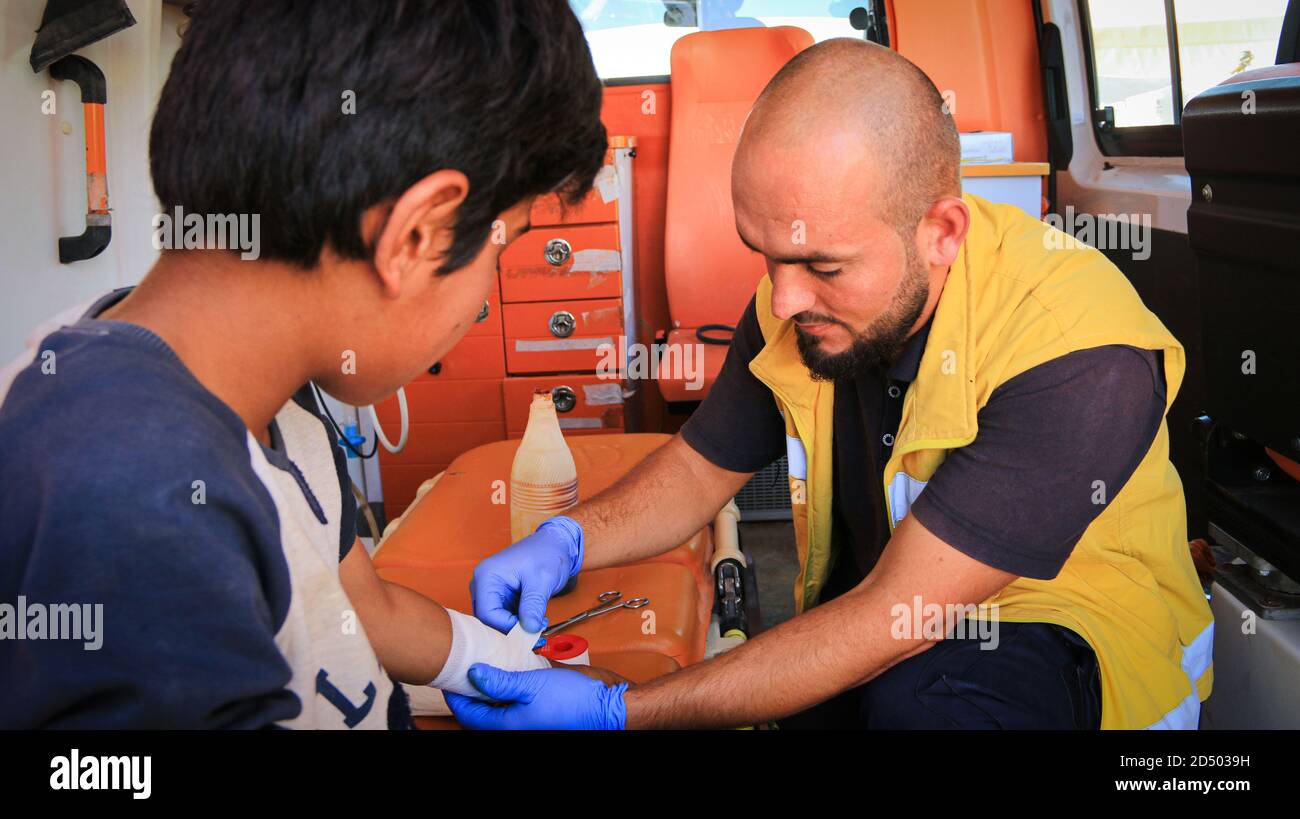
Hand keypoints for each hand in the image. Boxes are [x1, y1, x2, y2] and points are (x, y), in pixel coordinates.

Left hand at [445, 664, 626, 729]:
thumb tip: (472, 674)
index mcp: (507, 725)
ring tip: (480, 662)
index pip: (467, 714)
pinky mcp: (536, 706)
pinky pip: (512, 698)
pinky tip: (505, 665)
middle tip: (461, 665)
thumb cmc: (573, 701)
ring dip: (487, 685)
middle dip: (468, 690)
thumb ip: (499, 682)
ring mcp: (524, 716)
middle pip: (478, 711)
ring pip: (495, 703)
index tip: (448, 673)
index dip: (455, 694)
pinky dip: (504, 683)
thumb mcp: (531, 685)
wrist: (605, 706)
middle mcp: (513, 723)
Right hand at [471, 516, 582, 633]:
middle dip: (512, 630)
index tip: (529, 634)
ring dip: (518, 629)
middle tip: (536, 635)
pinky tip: (536, 622)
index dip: (507, 627)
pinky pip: (505, 617)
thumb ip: (533, 605)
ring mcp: (491, 591)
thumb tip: (530, 630)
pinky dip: (520, 623)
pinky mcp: (501, 597)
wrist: (554, 544)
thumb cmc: (546, 553)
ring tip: (540, 626)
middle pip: (489, 619)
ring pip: (497, 621)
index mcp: (487, 576)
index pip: (488, 613)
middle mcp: (483, 584)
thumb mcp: (541, 580)